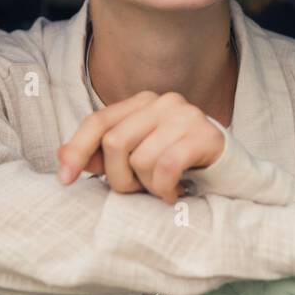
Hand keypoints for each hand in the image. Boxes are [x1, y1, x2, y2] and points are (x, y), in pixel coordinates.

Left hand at [56, 91, 225, 203]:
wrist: (231, 170)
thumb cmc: (178, 164)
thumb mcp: (136, 157)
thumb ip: (102, 155)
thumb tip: (62, 159)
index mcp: (141, 102)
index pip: (97, 121)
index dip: (76, 150)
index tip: (65, 179)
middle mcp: (162, 101)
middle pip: (114, 143)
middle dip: (120, 178)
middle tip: (139, 190)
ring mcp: (185, 115)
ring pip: (140, 159)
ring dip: (147, 187)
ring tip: (162, 189)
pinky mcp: (205, 135)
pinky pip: (166, 167)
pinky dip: (165, 189)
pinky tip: (175, 193)